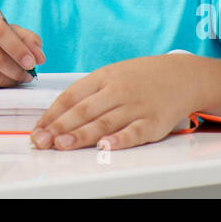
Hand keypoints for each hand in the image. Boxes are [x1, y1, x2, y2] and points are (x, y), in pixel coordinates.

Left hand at [30, 56, 193, 150]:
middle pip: (84, 110)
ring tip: (62, 145)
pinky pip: (134, 132)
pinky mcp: (154, 122)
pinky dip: (119, 140)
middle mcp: (118, 90)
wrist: (183, 75)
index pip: (71, 96)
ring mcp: (136, 106)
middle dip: (60, 127)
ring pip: (104, 122)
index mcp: (104, 77)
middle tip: (41, 141)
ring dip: (81, 135)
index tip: (37, 129)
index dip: (52, 114)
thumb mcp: (113, 74)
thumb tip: (57, 114)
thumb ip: (88, 93)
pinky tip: (105, 147)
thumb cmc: (142, 77)